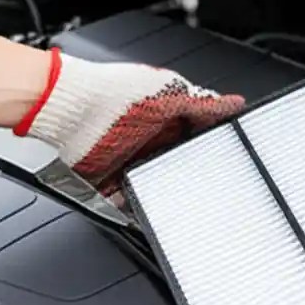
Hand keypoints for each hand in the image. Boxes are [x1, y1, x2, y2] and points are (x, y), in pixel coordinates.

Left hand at [12, 48, 244, 194]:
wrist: (70, 109)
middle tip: (209, 186)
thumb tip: (234, 104)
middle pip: (179, 166)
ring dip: (167, 195)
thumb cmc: (113, 91)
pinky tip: (150, 213)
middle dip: (193, 178)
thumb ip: (203, 103)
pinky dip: (138, 208)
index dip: (213, 147)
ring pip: (158, 186)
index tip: (230, 157)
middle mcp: (150, 141)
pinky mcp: (111, 182)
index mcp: (167, 118)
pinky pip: (130, 202)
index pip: (198, 136)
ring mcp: (131, 163)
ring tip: (183, 205)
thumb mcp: (168, 91)